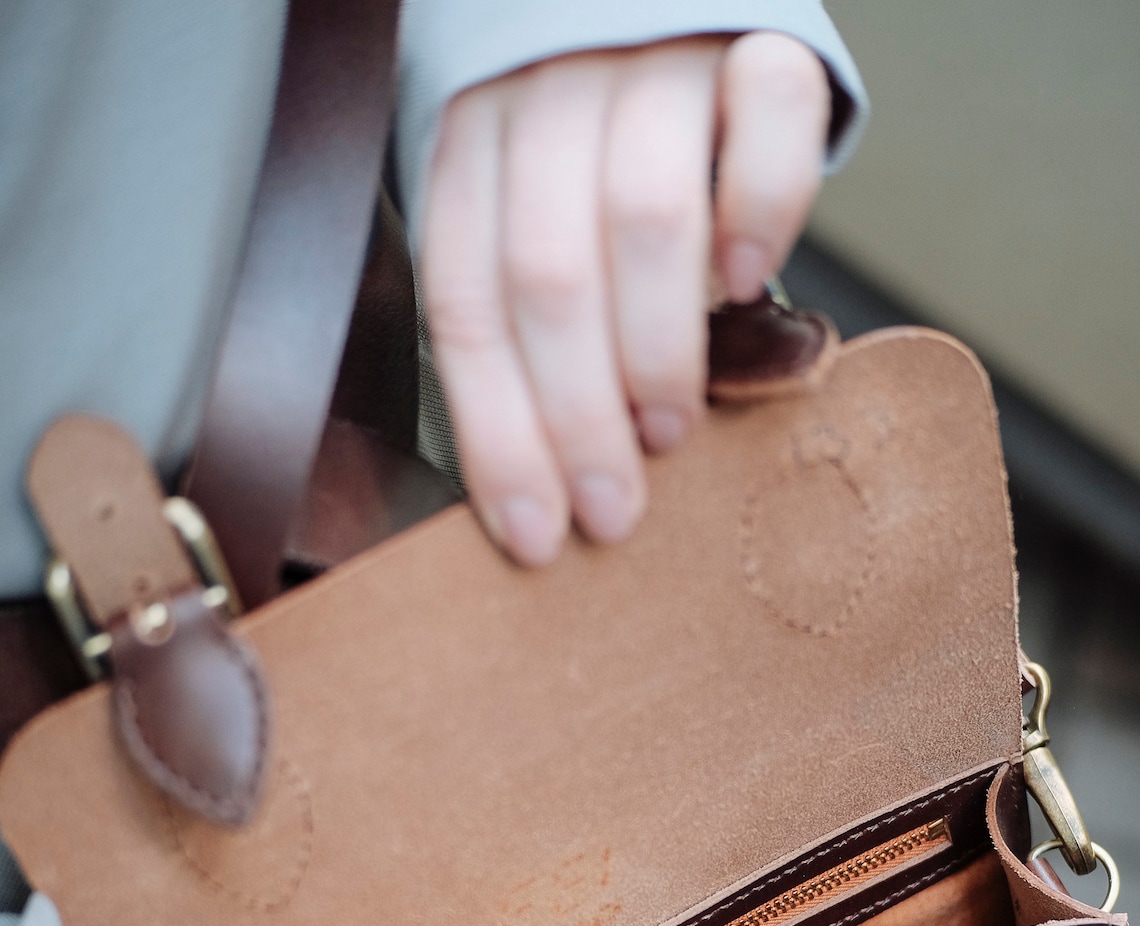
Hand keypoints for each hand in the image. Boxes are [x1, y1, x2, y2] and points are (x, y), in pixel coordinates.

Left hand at [422, 32, 829, 564]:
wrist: (662, 3)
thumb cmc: (590, 146)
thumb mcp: (525, 214)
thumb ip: (528, 315)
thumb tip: (552, 479)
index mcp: (472, 142)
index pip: (466, 304)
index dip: (498, 432)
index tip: (532, 533)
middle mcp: (546, 91)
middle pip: (548, 274)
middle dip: (577, 418)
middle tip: (611, 509)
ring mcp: (649, 57)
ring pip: (642, 213)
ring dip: (656, 347)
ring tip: (670, 430)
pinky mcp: (751, 37)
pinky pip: (763, 120)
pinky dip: (758, 213)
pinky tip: (742, 284)